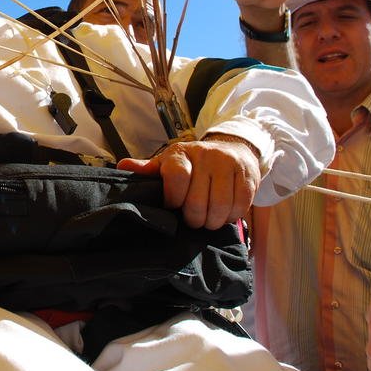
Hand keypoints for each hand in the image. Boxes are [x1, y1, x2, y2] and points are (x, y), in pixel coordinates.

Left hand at [118, 136, 260, 229]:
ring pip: (220, 207)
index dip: (173, 198)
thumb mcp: (168, 163)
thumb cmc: (194, 163)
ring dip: (213, 222)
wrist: (232, 148)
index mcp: (181, 154)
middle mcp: (205, 155)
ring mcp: (228, 164)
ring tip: (208, 220)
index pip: (176, 177)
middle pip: (197, 201)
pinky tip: (225, 214)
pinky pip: (240, 206)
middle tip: (193, 220)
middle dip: (194, 219)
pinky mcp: (248, 175)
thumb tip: (121, 166)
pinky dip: (232, 217)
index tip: (172, 206)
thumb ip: (147, 169)